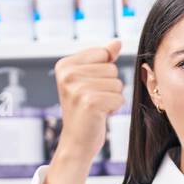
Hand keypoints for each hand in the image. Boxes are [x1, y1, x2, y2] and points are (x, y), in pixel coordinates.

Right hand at [51, 39, 125, 172]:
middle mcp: (67, 74)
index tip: (90, 87)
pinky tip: (100, 115)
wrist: (77, 142)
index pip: (103, 53)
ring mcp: (77, 88)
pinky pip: (119, 98)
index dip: (104, 72)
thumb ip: (103, 59)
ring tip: (96, 108)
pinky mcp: (89, 102)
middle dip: (109, 86)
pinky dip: (114, 108)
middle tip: (93, 101)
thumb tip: (117, 42)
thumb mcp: (91, 80)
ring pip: (117, 83)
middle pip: (112, 68)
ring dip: (112, 98)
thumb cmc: (85, 111)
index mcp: (64, 65)